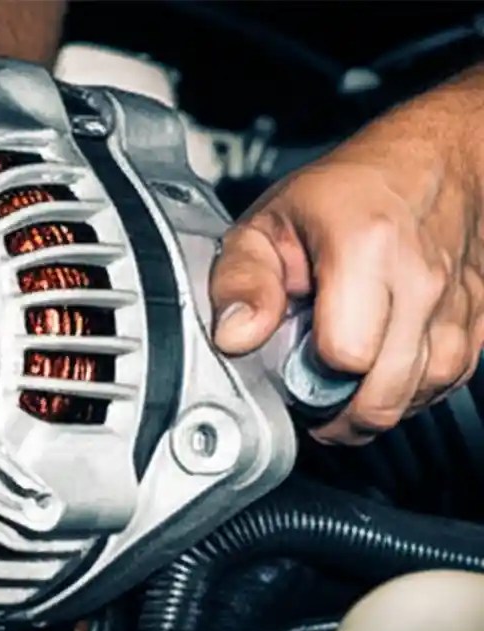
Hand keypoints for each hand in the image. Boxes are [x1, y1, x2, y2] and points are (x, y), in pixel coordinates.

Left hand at [209, 76, 482, 444]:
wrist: (431, 160)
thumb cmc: (343, 193)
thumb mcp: (267, 222)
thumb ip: (241, 279)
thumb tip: (234, 337)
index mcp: (365, 250)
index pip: (346, 357)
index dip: (308, 373)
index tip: (288, 360)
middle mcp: (421, 279)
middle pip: (387, 390)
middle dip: (340, 409)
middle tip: (307, 394)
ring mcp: (456, 301)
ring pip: (423, 392)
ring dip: (377, 408)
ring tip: (339, 395)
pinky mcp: (478, 318)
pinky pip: (449, 380)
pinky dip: (413, 392)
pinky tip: (380, 380)